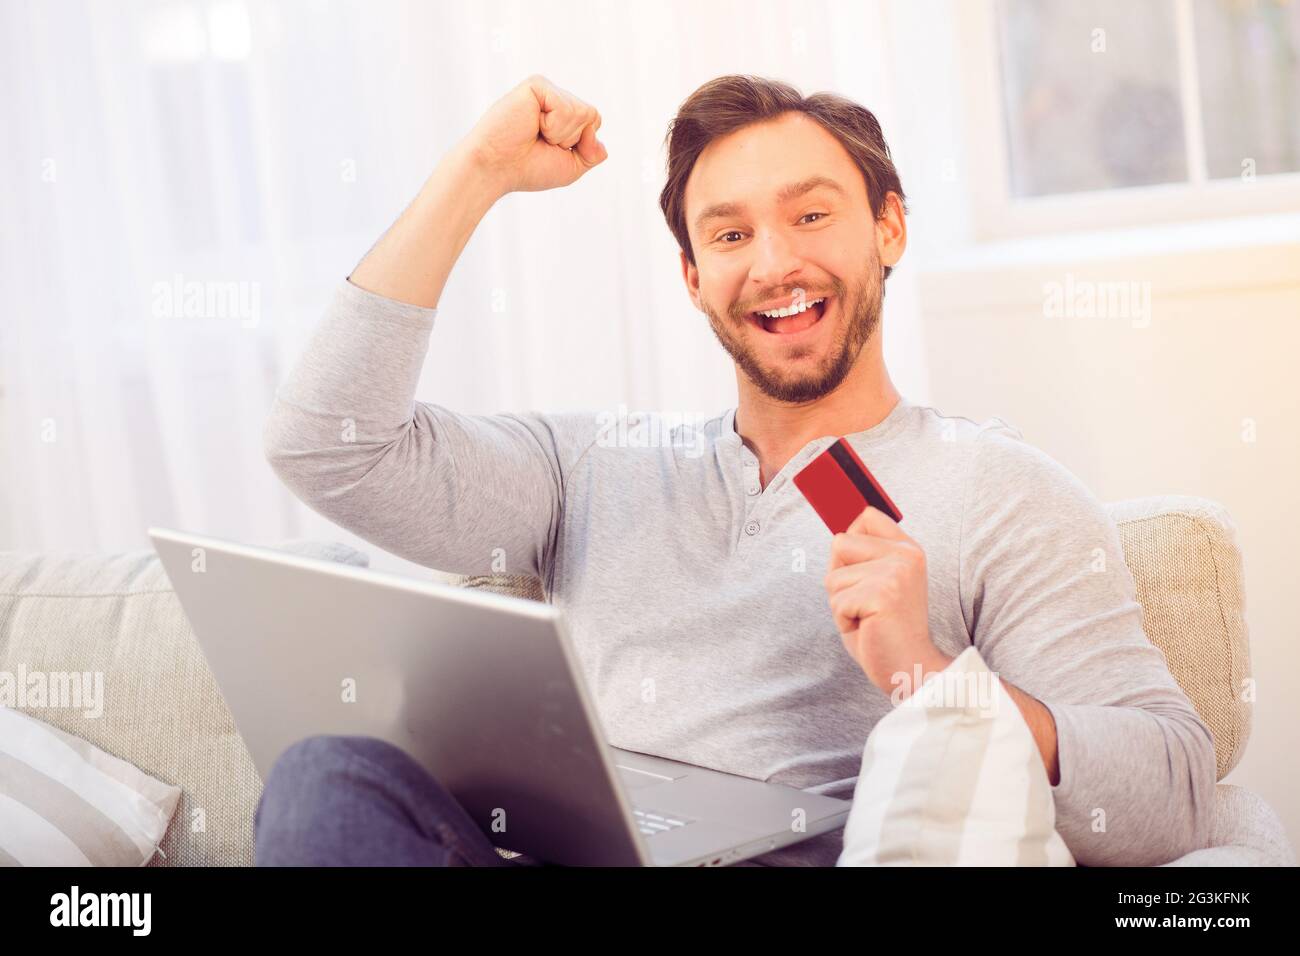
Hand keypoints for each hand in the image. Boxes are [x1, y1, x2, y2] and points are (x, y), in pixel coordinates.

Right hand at [464, 74, 606, 195]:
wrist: (496, 168)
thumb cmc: (527, 168)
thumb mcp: (571, 167)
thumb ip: (593, 153)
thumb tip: (598, 135)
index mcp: (563, 114)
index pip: (594, 122)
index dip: (581, 144)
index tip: (552, 150)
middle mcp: (555, 99)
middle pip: (592, 116)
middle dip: (572, 139)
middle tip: (541, 142)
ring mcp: (546, 90)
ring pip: (582, 113)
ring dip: (561, 134)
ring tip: (535, 133)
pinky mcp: (537, 85)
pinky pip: (567, 108)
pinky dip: (553, 126)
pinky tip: (531, 124)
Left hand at [823, 505, 949, 695]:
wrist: (910, 668)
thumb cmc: (885, 629)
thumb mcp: (876, 583)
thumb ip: (861, 556)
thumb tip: (835, 535)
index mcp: (907, 549)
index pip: (866, 516)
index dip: (850, 542)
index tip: (860, 569)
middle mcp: (905, 555)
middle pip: (840, 543)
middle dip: (840, 578)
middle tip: (865, 604)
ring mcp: (894, 573)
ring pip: (833, 577)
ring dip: (841, 604)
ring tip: (868, 618)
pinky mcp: (881, 595)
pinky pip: (836, 602)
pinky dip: (844, 621)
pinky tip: (868, 628)